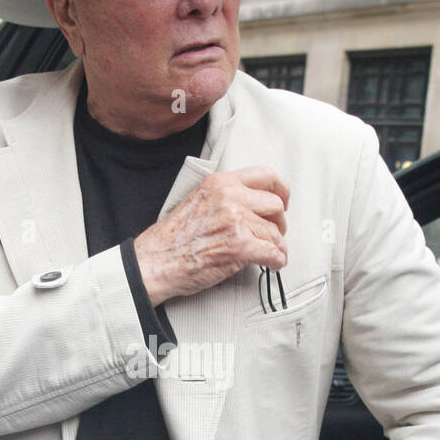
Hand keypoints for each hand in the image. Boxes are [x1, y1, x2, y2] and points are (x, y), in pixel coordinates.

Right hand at [133, 166, 289, 303]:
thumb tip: (250, 204)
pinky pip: (273, 252)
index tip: (282, 201)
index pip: (265, 175)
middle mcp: (230, 197)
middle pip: (275, 206)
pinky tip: (272, 264)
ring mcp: (236, 221)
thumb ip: (223, 197)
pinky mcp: (240, 246)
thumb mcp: (197, 200)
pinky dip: (277, 260)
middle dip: (279, 223)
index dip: (280, 190)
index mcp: (220, 183)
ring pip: (275, 232)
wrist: (156, 261)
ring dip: (278, 246)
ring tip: (273, 254)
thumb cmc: (172, 239)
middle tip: (274, 233)